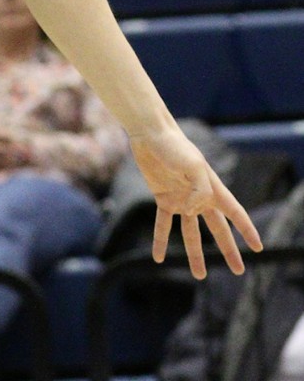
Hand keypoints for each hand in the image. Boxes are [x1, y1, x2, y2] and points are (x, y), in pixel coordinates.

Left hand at [131, 125, 261, 277]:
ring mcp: (181, 199)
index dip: (247, 230)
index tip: (258, 248)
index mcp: (213, 189)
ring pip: (191, 233)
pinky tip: (158, 258)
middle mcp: (199, 197)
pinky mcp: (163, 198)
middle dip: (228, 250)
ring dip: (195, 254)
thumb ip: (199, 193)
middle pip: (218, 229)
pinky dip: (160, 241)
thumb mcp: (194, 167)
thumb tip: (192, 213)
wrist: (150, 134)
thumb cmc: (176, 146)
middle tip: (238, 271)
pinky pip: (163, 224)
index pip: (235, 213)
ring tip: (200, 276)